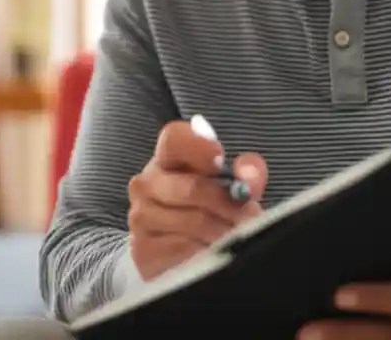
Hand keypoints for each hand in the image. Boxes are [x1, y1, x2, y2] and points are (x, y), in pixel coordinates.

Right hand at [127, 119, 267, 279]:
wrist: (175, 250)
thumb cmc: (207, 207)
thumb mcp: (230, 184)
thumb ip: (247, 172)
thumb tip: (249, 176)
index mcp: (168, 156)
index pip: (175, 138)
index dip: (198, 146)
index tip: (220, 160)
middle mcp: (146, 182)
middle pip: (192, 187)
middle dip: (228, 205)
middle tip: (250, 216)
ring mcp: (141, 216)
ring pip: (194, 222)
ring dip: (224, 231)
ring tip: (237, 235)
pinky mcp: (143, 249)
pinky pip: (186, 250)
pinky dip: (208, 252)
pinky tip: (215, 252)